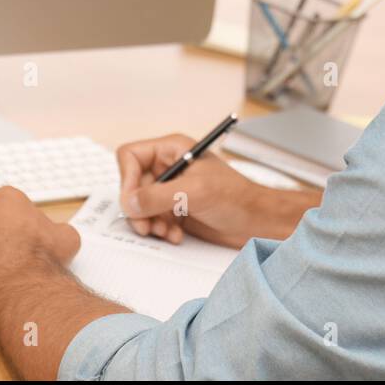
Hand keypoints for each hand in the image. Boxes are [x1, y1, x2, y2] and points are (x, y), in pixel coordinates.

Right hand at [117, 133, 312, 248]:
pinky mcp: (176, 208)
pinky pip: (153, 218)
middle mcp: (168, 167)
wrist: (257, 221)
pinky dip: (160, 229)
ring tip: (165, 231)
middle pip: (132, 184)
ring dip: (149, 222)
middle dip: (138, 208)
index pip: (131, 156)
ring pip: (140, 205)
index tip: (134, 202)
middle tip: (147, 226)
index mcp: (172, 149)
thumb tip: (129, 203)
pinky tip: (176, 235)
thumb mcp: (195, 192)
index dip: (127, 179)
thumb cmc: (237, 197)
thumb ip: (158, 196)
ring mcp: (171, 188)